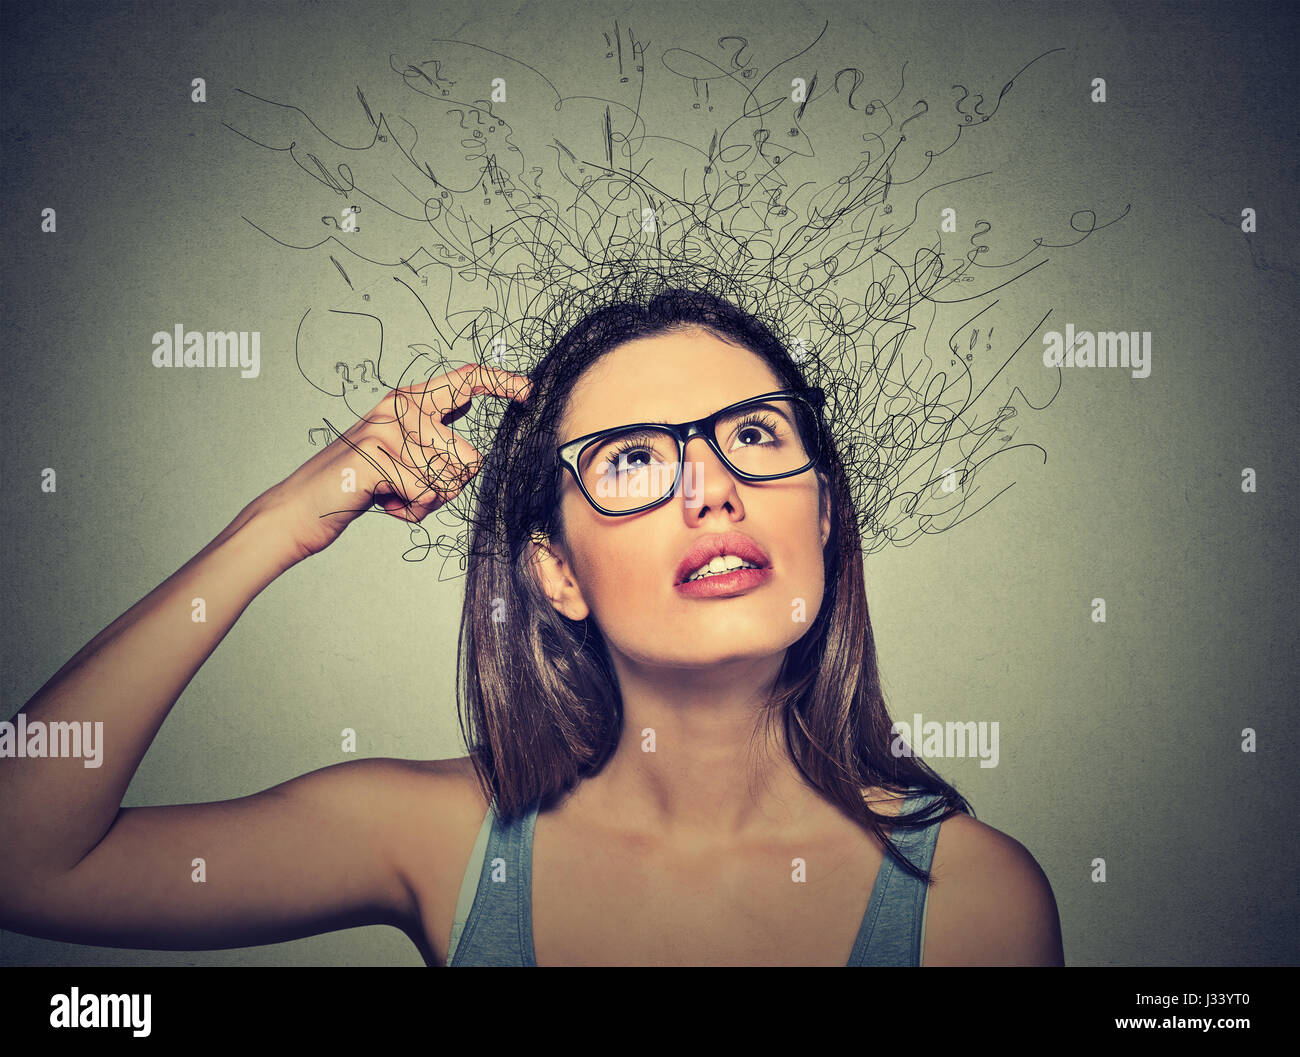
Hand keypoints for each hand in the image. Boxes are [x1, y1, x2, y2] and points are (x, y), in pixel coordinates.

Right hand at [258, 364, 531, 562]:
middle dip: (446, 488)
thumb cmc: (356, 485)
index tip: (529, 391)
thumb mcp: (396, 449)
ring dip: (425, 501)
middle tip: (407, 489)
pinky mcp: (376, 457)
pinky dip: (409, 512)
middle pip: (468, 459)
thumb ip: (428, 428)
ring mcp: (386, 430)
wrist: (298, 509)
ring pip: (448, 481)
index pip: (462, 382)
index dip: (499, 383)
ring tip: (391, 494)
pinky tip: (382, 503)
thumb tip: (465, 400)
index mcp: (406, 402)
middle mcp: (398, 409)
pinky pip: (425, 494)